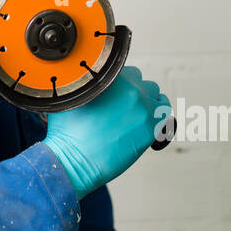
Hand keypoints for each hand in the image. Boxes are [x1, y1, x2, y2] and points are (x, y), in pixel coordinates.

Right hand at [43, 65, 171, 199]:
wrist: (71, 160)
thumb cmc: (66, 133)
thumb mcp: (69, 97)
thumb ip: (82, 83)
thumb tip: (84, 80)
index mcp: (109, 76)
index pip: (123, 70)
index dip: (118, 84)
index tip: (114, 95)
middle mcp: (129, 87)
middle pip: (140, 80)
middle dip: (132, 91)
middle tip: (122, 107)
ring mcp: (142, 106)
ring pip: (155, 94)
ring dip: (147, 102)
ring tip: (135, 115)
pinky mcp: (150, 127)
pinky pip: (164, 113)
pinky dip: (158, 117)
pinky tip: (147, 124)